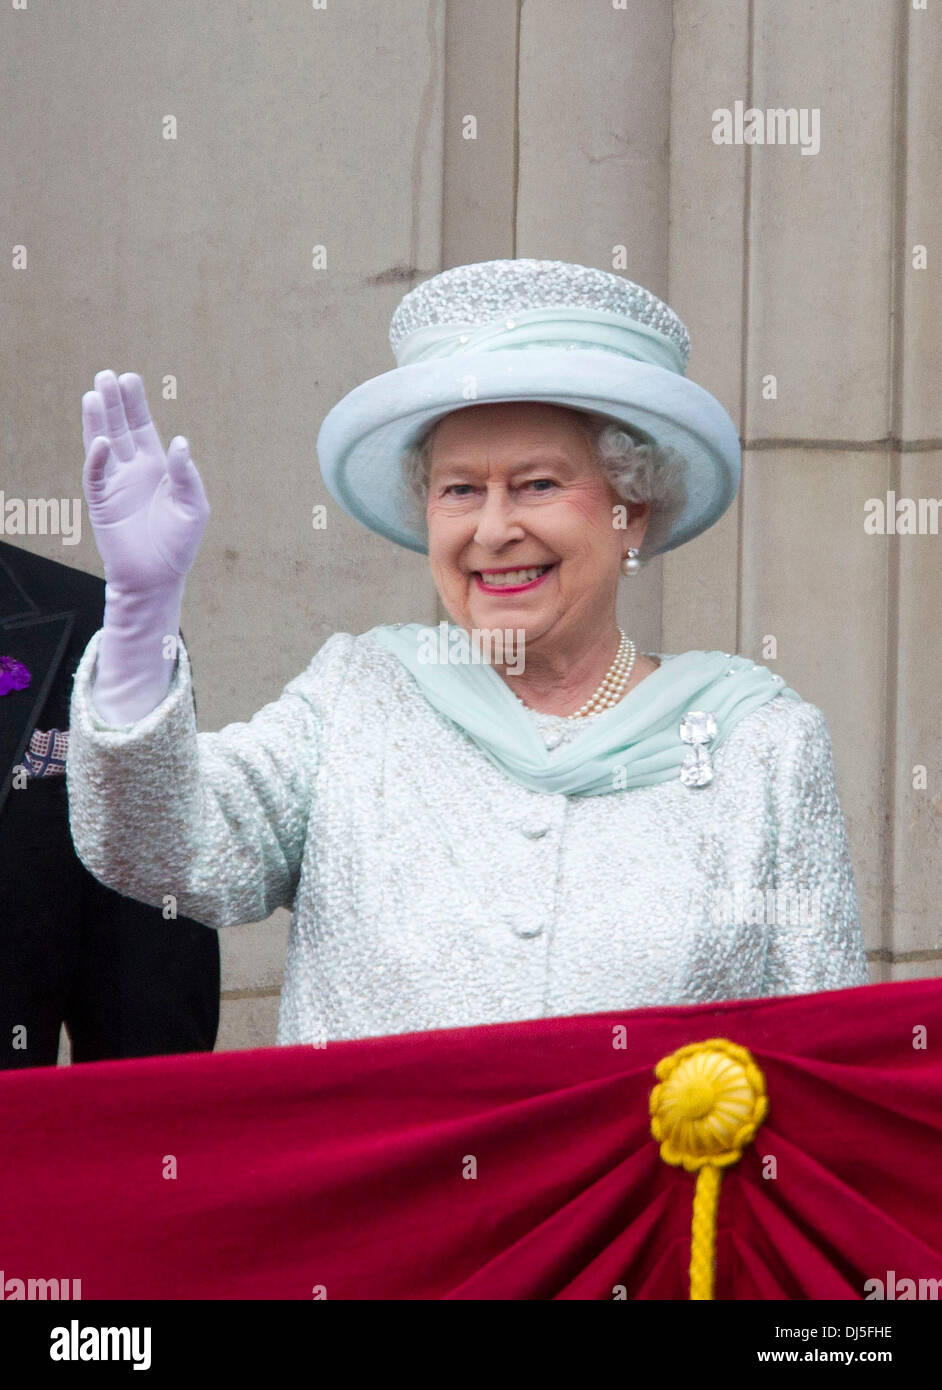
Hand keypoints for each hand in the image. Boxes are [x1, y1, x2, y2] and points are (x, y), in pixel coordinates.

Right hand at [82, 370, 209, 596]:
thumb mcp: (193, 507)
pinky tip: (102, 442)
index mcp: (157, 467)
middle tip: (108, 375)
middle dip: (114, 403)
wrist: (156, 578)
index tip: (130, 379)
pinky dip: (97, 458)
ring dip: (98, 421)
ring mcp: (114, 483)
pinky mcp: (101, 501)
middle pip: (119, 428)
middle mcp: (133, 469)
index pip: (143, 427)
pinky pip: (96, 474)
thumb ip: (186, 475)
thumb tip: (179, 442)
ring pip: (103, 444)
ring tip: (95, 393)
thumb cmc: (179, 544)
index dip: (136, 404)